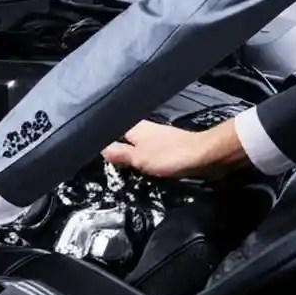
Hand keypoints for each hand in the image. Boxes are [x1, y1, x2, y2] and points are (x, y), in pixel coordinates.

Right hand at [101, 119, 249, 179]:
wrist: (205, 157)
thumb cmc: (170, 156)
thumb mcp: (140, 158)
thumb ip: (120, 153)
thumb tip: (99, 148)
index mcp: (135, 127)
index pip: (111, 128)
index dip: (101, 138)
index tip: (90, 149)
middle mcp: (144, 128)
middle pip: (123, 137)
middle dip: (114, 147)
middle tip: (102, 163)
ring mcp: (157, 137)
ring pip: (136, 144)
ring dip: (129, 154)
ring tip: (118, 167)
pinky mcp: (168, 146)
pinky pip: (148, 151)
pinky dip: (142, 158)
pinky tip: (140, 167)